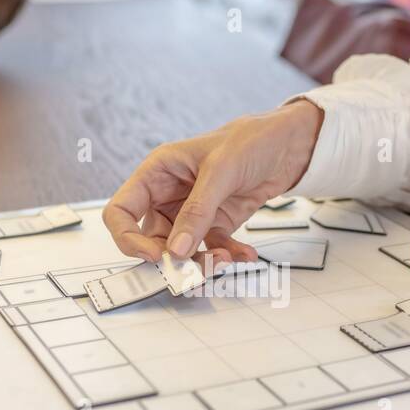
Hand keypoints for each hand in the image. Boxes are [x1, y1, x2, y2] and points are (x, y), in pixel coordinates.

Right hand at [102, 101, 322, 265]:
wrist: (288, 143)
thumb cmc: (250, 139)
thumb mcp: (220, 170)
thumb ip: (197, 211)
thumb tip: (177, 248)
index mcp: (157, 173)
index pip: (121, 211)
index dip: (128, 238)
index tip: (153, 256)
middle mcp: (169, 195)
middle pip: (151, 239)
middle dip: (171, 258)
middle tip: (190, 270)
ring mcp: (192, 213)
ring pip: (182, 250)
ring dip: (202, 261)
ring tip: (225, 259)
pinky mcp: (216, 224)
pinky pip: (212, 249)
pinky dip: (227, 255)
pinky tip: (244, 253)